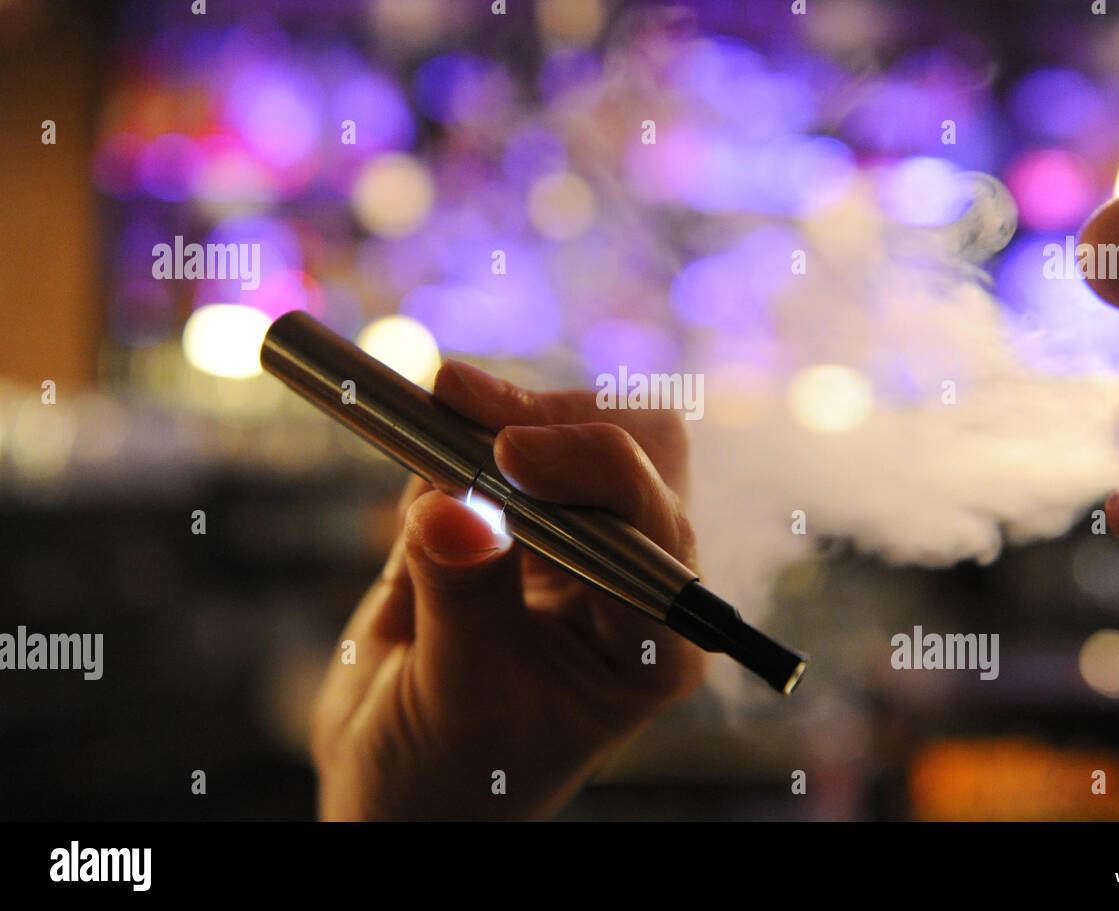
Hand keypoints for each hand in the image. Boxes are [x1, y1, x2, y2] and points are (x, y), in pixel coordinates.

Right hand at [310, 360, 707, 819]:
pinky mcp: (510, 518)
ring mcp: (571, 540)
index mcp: (654, 638)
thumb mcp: (459, 694)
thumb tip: (454, 505)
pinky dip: (450, 438)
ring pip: (565, 427)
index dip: (590, 469)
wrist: (396, 783)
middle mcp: (628, 578)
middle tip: (456, 401)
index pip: (653, 523)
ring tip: (425, 445)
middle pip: (634, 447)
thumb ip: (460, 591)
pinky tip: (420, 478)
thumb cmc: (452, 772)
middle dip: (545, 421)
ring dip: (490, 420)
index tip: (506, 453)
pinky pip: (490, 445)